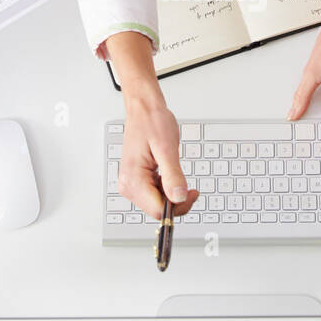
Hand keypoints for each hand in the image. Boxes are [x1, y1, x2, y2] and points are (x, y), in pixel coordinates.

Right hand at [107, 31, 195, 219]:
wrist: (144, 110)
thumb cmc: (152, 122)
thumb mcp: (167, 148)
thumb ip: (173, 176)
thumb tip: (178, 198)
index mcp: (133, 179)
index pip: (157, 210)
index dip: (178, 206)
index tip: (192, 194)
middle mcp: (128, 185)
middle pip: (157, 210)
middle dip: (176, 202)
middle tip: (190, 187)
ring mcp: (131, 184)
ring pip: (157, 204)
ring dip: (172, 195)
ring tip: (176, 173)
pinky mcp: (137, 181)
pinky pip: (155, 194)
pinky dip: (167, 189)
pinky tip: (169, 174)